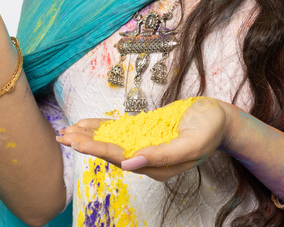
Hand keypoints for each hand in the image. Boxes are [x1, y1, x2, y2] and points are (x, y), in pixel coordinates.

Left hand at [55, 97, 234, 182]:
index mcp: (157, 165)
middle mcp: (147, 158)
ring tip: (66, 131)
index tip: (77, 145)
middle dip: (86, 144)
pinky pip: (120, 131)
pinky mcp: (146, 132)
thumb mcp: (192, 143)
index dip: (97, 150)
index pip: (121, 158)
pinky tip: (85, 124)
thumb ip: (162, 155)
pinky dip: (102, 127)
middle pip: (110, 152)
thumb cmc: (209, 129)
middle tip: (63, 136)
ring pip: (111, 142)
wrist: (221, 118)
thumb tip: (130, 163)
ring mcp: (145, 144)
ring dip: (89, 137)